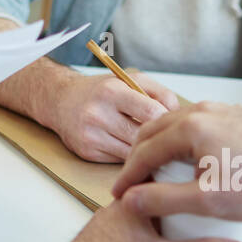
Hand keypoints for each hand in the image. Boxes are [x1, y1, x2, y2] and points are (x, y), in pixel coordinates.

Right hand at [44, 70, 180, 161]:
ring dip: (146, 152)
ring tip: (156, 148)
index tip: (174, 125)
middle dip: (158, 139)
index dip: (168, 121)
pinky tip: (135, 152)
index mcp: (112, 91)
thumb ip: (159, 92)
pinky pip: (119, 161)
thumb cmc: (101, 90)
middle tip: (171, 141)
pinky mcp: (87, 152)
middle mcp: (98, 113)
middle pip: (143, 136)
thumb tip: (180, 115)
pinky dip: (130, 158)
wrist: (61, 100)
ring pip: (132, 153)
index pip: (151, 112)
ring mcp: (91, 135)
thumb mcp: (130, 80)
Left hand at [46, 198, 241, 241]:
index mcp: (129, 202)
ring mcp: (105, 230)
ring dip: (157, 227)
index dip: (181, 183)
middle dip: (173, 209)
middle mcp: (114, 211)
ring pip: (138, 221)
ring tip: (180, 236)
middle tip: (197, 216)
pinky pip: (128, 238)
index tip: (201, 187)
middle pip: (150, 202)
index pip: (159, 181)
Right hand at [111, 101, 241, 220]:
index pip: (144, 150)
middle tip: (132, 184)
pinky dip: (178, 141)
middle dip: (137, 158)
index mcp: (190, 127)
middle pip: (153, 132)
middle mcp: (202, 111)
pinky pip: (193, 124)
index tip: (120, 195)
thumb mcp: (208, 200)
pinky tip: (185, 162)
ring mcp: (219, 110)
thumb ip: (163, 199)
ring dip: (157, 147)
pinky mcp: (233, 116)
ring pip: (173, 126)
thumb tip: (131, 200)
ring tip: (153, 174)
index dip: (129, 176)